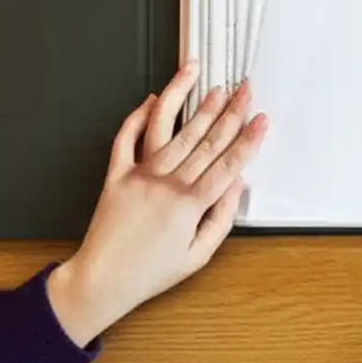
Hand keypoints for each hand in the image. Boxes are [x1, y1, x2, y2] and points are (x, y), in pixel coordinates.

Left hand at [46, 62, 267, 346]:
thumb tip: (236, 185)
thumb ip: (221, 218)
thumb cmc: (149, 273)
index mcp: (189, 205)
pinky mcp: (116, 175)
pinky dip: (137, 116)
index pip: (227, 163)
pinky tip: (152, 98)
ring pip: (170, 130)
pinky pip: (126, 139)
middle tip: (242, 89)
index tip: (261, 119)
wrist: (101, 280)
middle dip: (228, 111)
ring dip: (192, 103)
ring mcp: (140, 176)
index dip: (248, 138)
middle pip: (205, 140)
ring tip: (207, 82)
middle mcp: (166, 184)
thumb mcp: (198, 256)